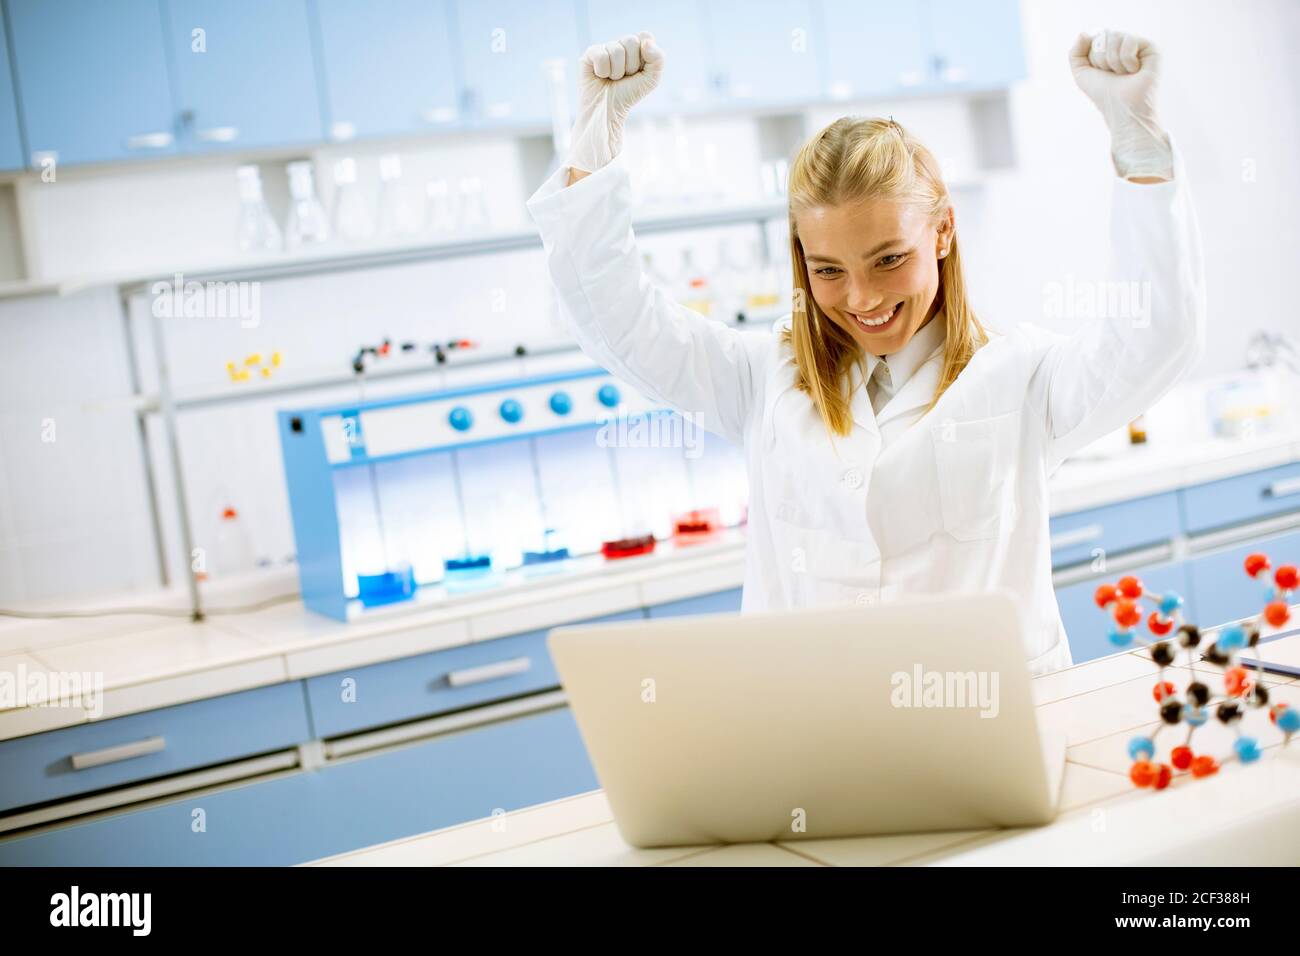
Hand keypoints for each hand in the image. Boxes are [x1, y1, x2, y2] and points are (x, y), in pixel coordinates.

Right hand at [567, 32, 663, 174]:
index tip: (639, 70)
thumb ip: (658, 59)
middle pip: (630, 41)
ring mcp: (605, 48)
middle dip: (631, 65)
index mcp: (637, 47)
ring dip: (617, 71)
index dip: (645, 55)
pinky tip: (601, 77)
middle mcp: (620, 44)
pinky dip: (603, 71)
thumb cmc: (629, 94)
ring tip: (613, 79)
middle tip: (625, 77)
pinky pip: (601, 55)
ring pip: (616, 50)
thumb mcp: (651, 79)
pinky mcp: (590, 54)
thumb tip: (646, 42)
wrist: (609, 110)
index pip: (645, 35)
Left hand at [1068, 30, 1171, 180]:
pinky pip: (1129, 41)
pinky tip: (1134, 71)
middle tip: (1113, 75)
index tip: (1101, 73)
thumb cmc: (1103, 94)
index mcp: (1108, 47)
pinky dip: (1126, 60)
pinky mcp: (1150, 48)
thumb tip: (1084, 33)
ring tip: (1123, 74)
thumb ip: (1075, 53)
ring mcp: (1137, 45)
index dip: (1092, 58)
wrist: (1121, 109)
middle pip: (1103, 35)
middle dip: (1101, 59)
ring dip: (1113, 62)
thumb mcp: (1081, 73)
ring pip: (1115, 37)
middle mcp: (1123, 44)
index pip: (1093, 37)